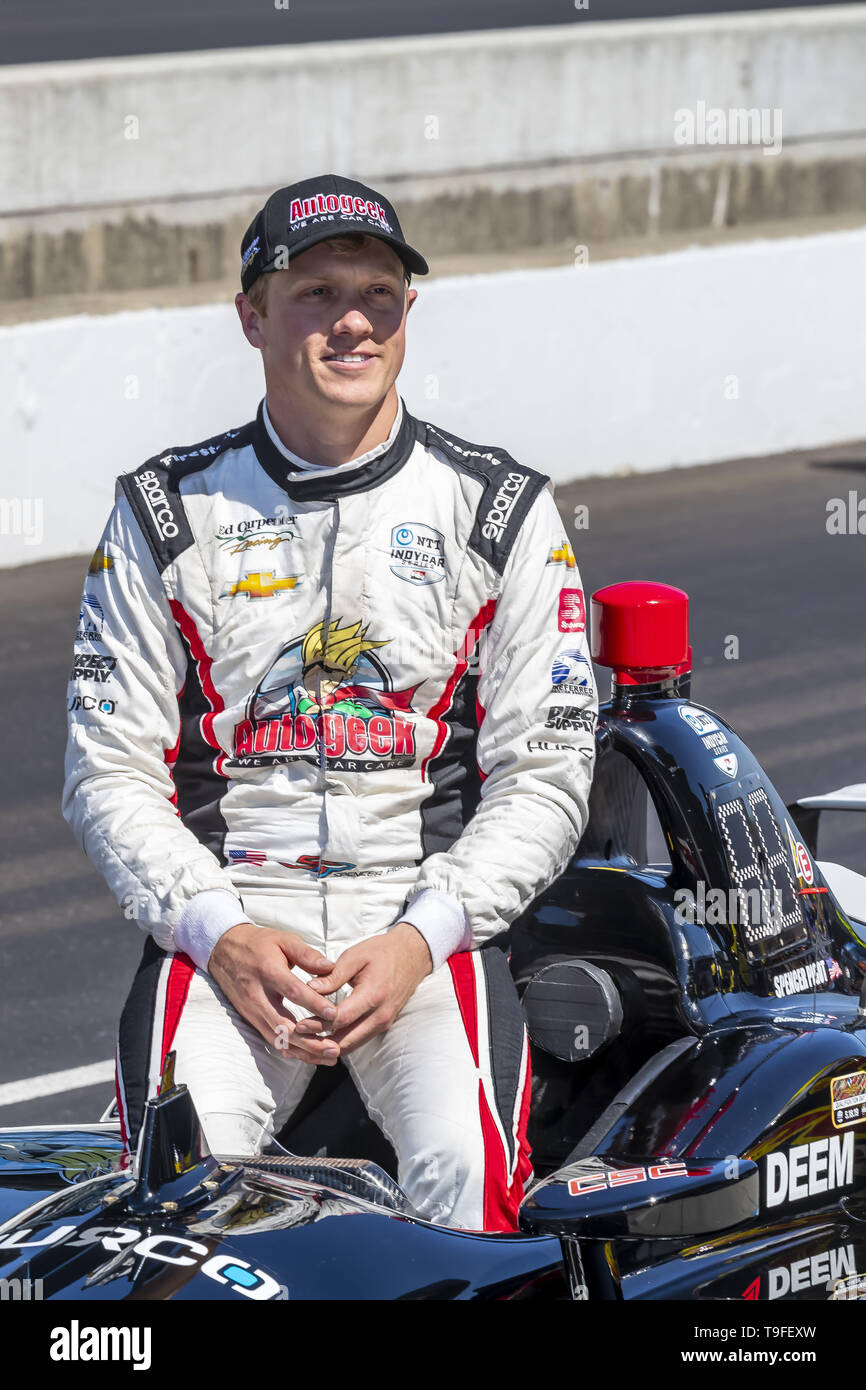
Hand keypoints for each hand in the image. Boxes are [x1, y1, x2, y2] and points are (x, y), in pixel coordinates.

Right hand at [208, 921, 340, 1064]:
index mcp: (269, 972)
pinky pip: (271, 1039)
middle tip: (334, 1048)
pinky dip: (290, 1049)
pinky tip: (309, 1054)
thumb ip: (307, 955)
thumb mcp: (284, 940)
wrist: (223, 950)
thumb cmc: (258, 944)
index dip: (314, 1005)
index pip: (294, 992)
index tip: (334, 1014)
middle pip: (284, 1025)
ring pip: (278, 1038)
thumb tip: (330, 967)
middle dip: (310, 1041)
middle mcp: (258, 995)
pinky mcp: (250, 1019)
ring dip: (303, 1051)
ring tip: (328, 1057)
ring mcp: (252, 1010)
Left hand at [298, 922, 432, 1055]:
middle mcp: (380, 1015)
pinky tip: (321, 1040)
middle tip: (295, 1042)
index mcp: (374, 994)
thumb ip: (333, 975)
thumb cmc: (382, 952)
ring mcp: (383, 1023)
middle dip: (318, 1044)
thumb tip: (309, 988)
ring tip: (303, 1045)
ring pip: (351, 1045)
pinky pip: (358, 1041)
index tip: (298, 1025)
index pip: (342, 1018)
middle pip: (345, 1040)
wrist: (412, 955)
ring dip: (327, 1048)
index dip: (318, 1025)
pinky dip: (338, 1043)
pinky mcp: (382, 1025)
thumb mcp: (355, 955)